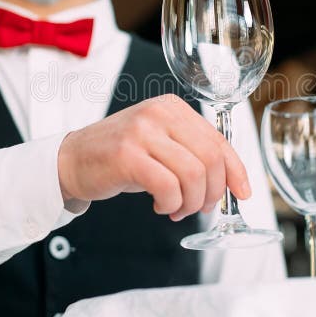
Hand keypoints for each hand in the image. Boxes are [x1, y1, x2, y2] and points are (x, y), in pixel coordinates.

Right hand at [57, 94, 250, 220]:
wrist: (72, 160)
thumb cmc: (121, 157)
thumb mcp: (161, 145)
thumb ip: (193, 153)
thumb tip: (231, 180)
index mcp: (173, 107)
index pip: (218, 139)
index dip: (236, 170)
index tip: (243, 192)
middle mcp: (159, 114)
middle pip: (210, 158)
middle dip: (212, 192)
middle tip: (200, 207)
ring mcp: (142, 132)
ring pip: (193, 174)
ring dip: (191, 202)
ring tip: (177, 209)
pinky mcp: (127, 156)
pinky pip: (168, 187)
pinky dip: (171, 204)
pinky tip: (160, 206)